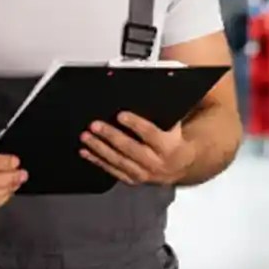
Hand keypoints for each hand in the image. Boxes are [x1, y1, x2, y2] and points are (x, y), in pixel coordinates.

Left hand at [79, 112, 195, 186]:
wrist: (182, 166)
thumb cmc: (174, 139)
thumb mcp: (177, 123)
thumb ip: (168, 110)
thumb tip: (161, 89)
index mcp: (168, 146)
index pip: (151, 134)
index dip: (135, 124)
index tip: (120, 115)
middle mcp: (156, 162)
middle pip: (130, 148)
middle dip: (111, 136)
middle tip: (95, 125)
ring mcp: (143, 173)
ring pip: (118, 161)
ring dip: (100, 148)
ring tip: (86, 137)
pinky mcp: (133, 180)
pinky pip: (113, 171)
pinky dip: (97, 161)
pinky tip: (86, 152)